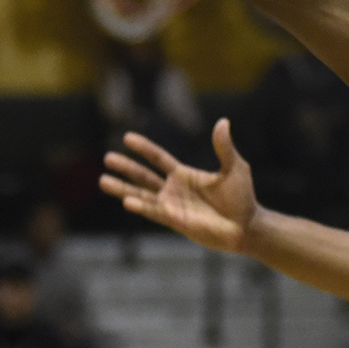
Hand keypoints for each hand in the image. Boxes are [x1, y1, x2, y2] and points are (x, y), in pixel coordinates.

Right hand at [101, 118, 258, 253]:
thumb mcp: (234, 167)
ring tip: (102, 180)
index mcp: (184, 174)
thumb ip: (224, 147)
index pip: (158, 158)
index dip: (144, 148)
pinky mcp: (175, 221)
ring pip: (141, 195)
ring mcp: (172, 206)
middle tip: (106, 158)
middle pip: (144, 175)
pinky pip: (154, 212)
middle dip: (126, 167)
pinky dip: (141, 206)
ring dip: (123, 188)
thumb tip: (223, 121)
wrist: (246, 226)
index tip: (127, 137)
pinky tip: (126, 201)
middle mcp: (174, 189)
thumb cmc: (242, 197)